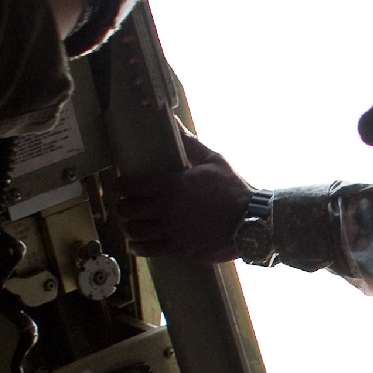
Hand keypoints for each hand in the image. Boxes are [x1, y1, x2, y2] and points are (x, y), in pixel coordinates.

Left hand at [118, 121, 251, 261]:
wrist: (253, 221)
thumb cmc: (234, 189)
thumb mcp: (213, 160)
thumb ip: (190, 143)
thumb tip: (174, 122)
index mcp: (171, 185)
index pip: (130, 186)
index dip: (120, 185)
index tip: (120, 185)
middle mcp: (166, 210)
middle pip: (127, 210)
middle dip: (123, 205)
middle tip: (127, 203)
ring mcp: (171, 232)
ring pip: (133, 230)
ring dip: (129, 225)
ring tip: (132, 222)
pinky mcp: (178, 250)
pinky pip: (146, 249)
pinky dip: (137, 246)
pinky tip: (136, 242)